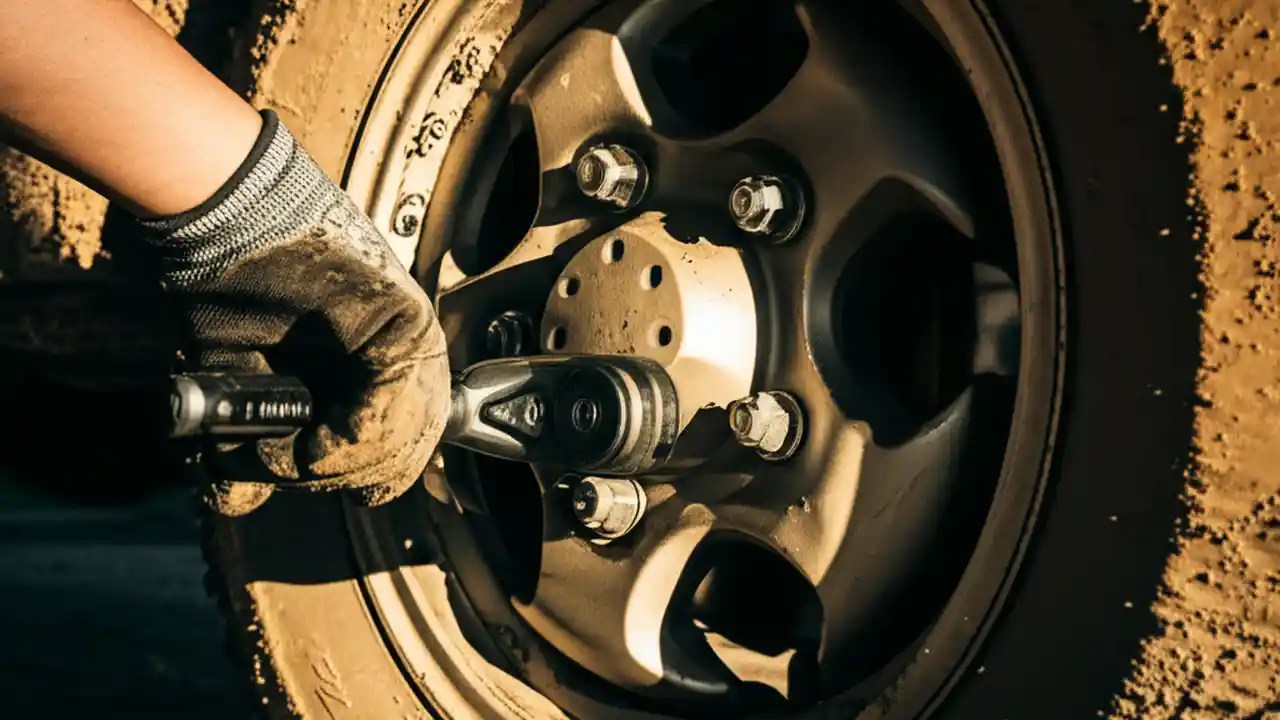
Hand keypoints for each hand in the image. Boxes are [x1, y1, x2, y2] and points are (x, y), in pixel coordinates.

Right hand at [145, 112, 448, 512]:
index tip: (290, 470)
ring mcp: (417, 347)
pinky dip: (346, 442)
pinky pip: (390, 416)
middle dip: (328, 479)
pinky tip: (309, 438)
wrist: (228, 225)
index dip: (339, 480)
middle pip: (396, 467)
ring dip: (325, 466)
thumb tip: (235, 503)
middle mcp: (410, 365)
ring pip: (393, 450)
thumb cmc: (234, 296)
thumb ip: (245, 448)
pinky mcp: (411, 329)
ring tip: (273, 449)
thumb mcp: (238, 389)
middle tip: (274, 463)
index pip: (391, 464)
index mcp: (379, 379)